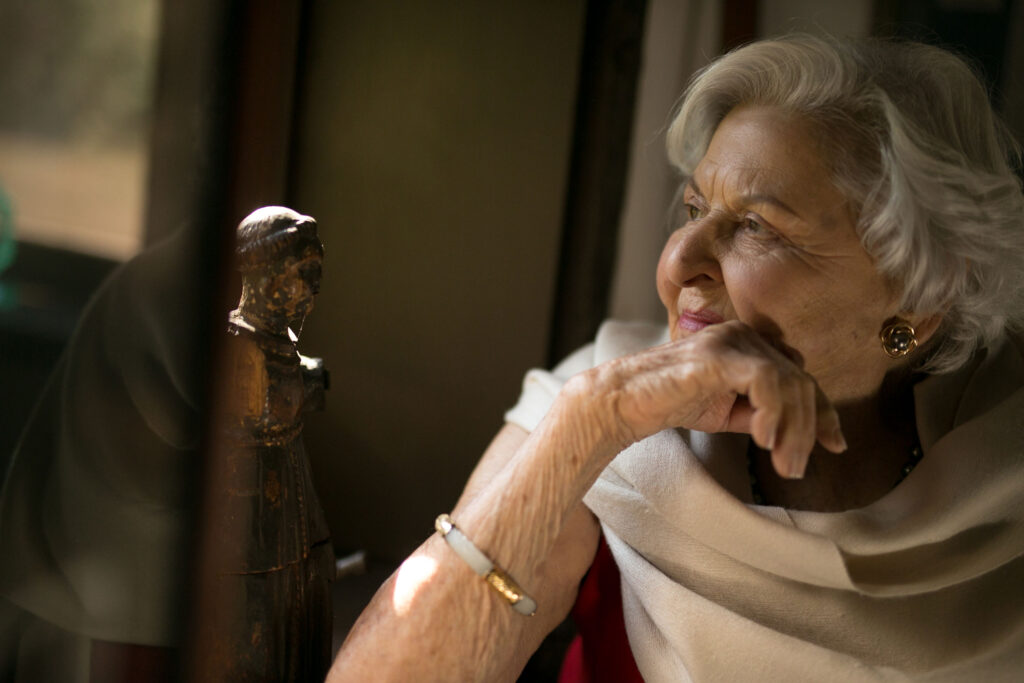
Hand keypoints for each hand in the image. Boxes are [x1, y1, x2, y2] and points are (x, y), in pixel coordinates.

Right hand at [578, 321, 845, 477]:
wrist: (624, 400)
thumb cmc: (670, 402)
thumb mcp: (728, 409)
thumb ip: (762, 411)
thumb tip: (799, 432)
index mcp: (748, 342)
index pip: (800, 375)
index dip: (823, 412)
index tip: (836, 446)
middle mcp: (744, 335)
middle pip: (801, 380)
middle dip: (809, 429)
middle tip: (797, 469)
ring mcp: (731, 342)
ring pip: (790, 382)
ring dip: (794, 430)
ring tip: (784, 465)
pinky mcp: (718, 356)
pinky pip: (766, 381)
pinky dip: (774, 413)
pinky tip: (765, 440)